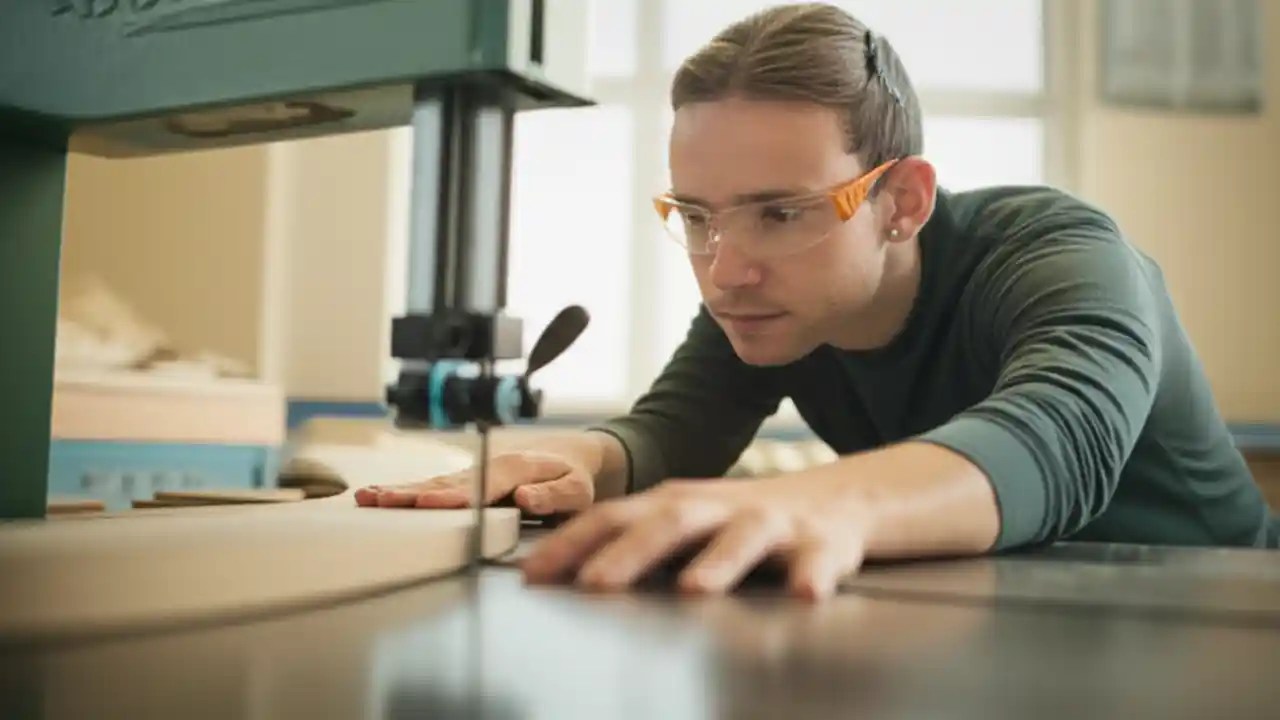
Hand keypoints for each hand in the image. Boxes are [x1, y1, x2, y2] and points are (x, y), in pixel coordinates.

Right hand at [353, 450, 594, 514]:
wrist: (572, 456)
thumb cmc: (574, 477)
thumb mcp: (577, 490)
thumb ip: (554, 496)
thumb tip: (525, 497)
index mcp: (516, 467)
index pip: (480, 485)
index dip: (454, 495)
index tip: (428, 503)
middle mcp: (489, 465)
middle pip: (446, 483)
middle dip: (412, 493)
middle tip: (380, 501)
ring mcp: (474, 471)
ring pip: (433, 482)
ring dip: (399, 490)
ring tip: (367, 498)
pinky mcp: (466, 480)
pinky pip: (433, 484)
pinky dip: (404, 490)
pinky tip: (377, 497)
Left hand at [520, 473, 873, 600]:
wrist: (842, 498)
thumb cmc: (745, 520)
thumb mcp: (686, 523)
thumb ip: (632, 544)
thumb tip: (554, 577)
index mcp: (676, 505)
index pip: (613, 518)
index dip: (571, 544)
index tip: (532, 576)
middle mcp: (719, 508)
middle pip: (671, 523)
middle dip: (631, 553)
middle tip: (596, 585)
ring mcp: (772, 523)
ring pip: (744, 537)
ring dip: (718, 561)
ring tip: (695, 589)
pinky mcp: (824, 543)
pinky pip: (819, 560)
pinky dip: (812, 574)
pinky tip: (805, 593)